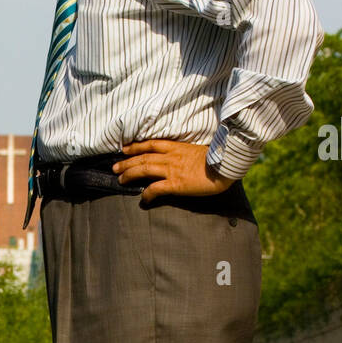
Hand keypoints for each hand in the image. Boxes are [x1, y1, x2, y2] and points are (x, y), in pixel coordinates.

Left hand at [111, 140, 233, 201]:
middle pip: (143, 156)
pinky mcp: (177, 184)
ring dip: (130, 173)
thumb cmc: (218, 160)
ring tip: (120, 179)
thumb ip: (186, 154)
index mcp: (177, 148)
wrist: (227, 167)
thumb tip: (181, 159)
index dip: (136, 146)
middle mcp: (172, 157)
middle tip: (114, 167)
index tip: (124, 149)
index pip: (151, 144)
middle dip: (127, 162)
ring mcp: (173, 170)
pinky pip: (156, 188)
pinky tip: (143, 198)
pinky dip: (147, 193)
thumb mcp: (199, 151)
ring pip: (144, 169)